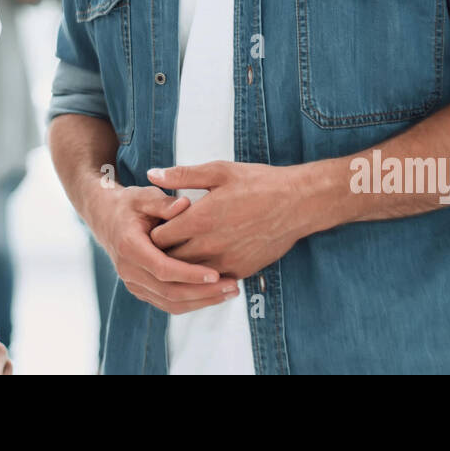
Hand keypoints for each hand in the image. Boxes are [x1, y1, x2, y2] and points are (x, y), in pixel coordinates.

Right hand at [88, 183, 241, 314]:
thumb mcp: (143, 196)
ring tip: (229, 292)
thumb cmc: (129, 205)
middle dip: (203, 292)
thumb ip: (163, 202)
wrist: (106, 219)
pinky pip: (168, 303)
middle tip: (232, 287)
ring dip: (202, 301)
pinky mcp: (141, 290)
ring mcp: (134, 284)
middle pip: (169, 292)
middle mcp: (129, 270)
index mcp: (129, 247)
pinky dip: (192, 302)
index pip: (163, 269)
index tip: (216, 273)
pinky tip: (214, 294)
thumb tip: (185, 205)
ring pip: (170, 303)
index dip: (190, 274)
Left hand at [145, 162, 312, 279]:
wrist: (297, 204)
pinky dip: (204, 271)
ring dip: (182, 264)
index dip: (154, 231)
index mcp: (200, 219)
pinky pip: (212, 279)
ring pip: (189, 273)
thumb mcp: (219, 171)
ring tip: (181, 249)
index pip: (159, 237)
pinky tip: (205, 257)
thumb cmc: (258, 183)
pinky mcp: (240, 272)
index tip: (156, 224)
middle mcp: (209, 246)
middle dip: (163, 251)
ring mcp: (225, 262)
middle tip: (163, 240)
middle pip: (170, 259)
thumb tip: (152, 174)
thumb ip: (182, 175)